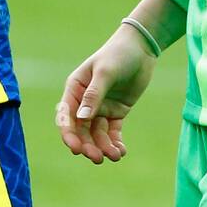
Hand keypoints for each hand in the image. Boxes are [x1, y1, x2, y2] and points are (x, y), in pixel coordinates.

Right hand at [56, 25, 157, 163]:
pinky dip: (115, 143)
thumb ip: (94, 95)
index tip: (75, 148)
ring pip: (97, 134)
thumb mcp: (105, 73)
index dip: (68, 134)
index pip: (66, 116)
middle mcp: (84, 101)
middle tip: (97, 158)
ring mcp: (100, 108)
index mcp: (75, 89)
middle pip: (81, 130)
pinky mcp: (116, 112)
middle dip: (88, 145)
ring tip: (114, 156)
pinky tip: (121, 152)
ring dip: (103, 147)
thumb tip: (81, 118)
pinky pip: (113, 132)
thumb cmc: (118, 55)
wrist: (141, 48)